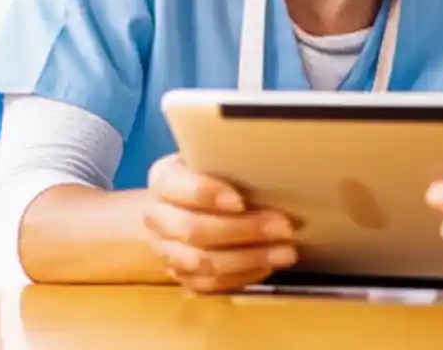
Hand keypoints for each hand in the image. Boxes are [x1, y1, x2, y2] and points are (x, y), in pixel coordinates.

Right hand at [144, 154, 297, 292]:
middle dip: (243, 231)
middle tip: (285, 228)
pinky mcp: (179, 275)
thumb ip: (233, 162)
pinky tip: (267, 267)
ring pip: (201, 262)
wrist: (186, 205)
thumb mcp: (217, 158)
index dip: (206, 194)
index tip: (240, 202)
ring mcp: (164, 250)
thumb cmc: (214, 175)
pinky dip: (239, 277)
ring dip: (248, 259)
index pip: (176, 187)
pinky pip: (207, 285)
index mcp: (164, 180)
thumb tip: (274, 165)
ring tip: (286, 253)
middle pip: (193, 230)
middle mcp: (156, 216)